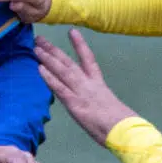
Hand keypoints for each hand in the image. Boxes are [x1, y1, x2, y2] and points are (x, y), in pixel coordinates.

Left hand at [35, 31, 138, 145]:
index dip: (80, 45)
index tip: (72, 31)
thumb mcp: (114, 110)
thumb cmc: (124, 124)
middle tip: (40, 39)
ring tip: (36, 48)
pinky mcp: (75, 104)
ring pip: (62, 71)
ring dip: (48, 59)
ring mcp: (82, 93)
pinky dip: (49, 77)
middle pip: (69, 63)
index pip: (88, 60)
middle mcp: (89, 85)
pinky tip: (39, 68)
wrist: (125, 130)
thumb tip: (100, 108)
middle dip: (54, 50)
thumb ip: (103, 105)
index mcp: (100, 85)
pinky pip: (60, 88)